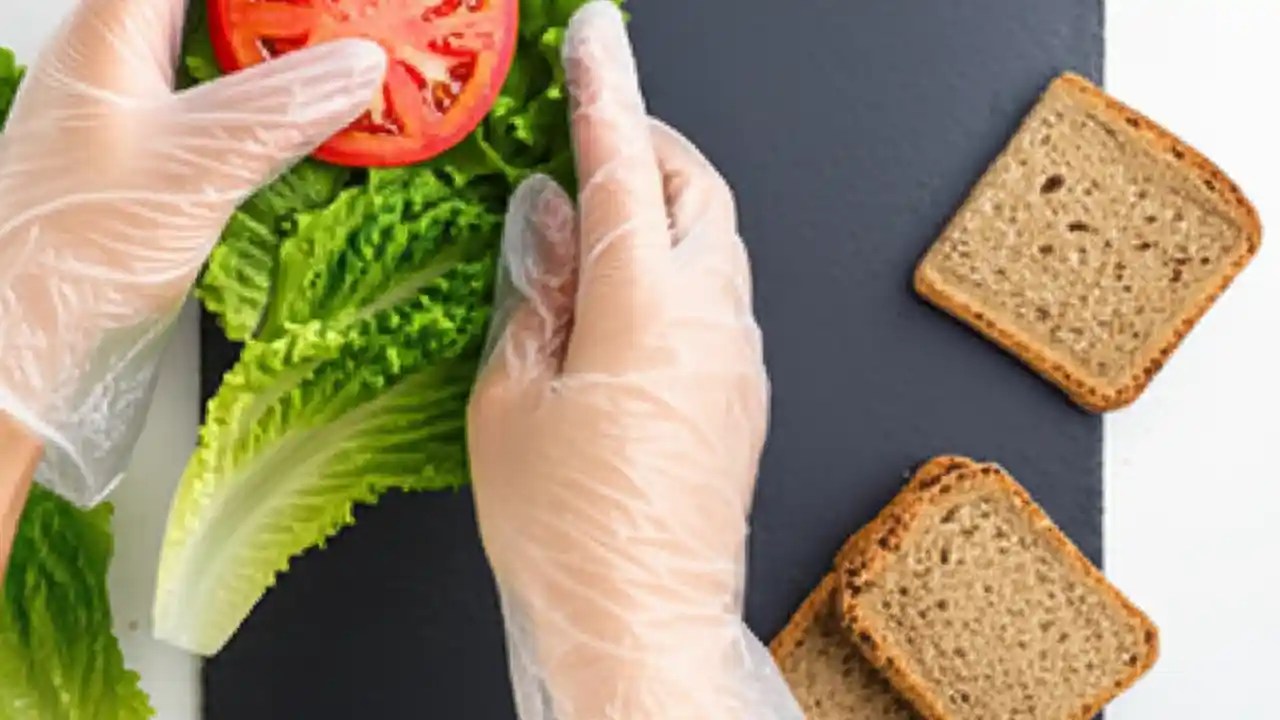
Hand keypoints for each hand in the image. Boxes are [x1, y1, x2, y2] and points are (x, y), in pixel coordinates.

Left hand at [0, 0, 385, 505]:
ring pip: (218, 59)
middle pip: (211, 12)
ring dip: (281, 63)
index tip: (322, 0)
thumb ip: (280, 109)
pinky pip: (221, 112)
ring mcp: (131, 113)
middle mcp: (116, 63)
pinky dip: (269, 112)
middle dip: (284, 17)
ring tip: (345, 70)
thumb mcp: (194, 167)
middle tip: (347, 27)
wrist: (28, 334)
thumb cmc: (70, 246)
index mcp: (109, 36)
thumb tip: (356, 62)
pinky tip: (307, 134)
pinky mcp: (150, 162)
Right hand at [468, 3, 799, 717]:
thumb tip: (544, 218)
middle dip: (649, 146)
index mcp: (646, 310)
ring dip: (664, 213)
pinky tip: (627, 307)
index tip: (598, 37)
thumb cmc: (568, 535)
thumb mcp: (513, 401)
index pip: (621, 167)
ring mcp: (741, 361)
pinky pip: (723, 299)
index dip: (605, 90)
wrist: (641, 627)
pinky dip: (680, 271)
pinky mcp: (745, 396)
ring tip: (594, 237)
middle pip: (698, 189)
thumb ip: (536, 292)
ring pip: (718, 243)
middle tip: (591, 144)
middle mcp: (714, 323)